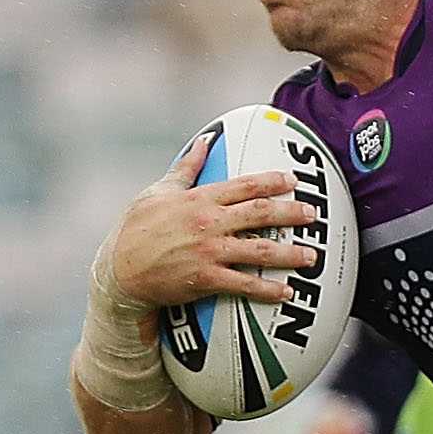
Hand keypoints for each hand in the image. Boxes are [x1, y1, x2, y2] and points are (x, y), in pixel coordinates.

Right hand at [101, 132, 319, 308]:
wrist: (119, 270)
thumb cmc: (136, 229)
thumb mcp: (158, 192)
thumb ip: (186, 168)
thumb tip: (204, 142)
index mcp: (198, 199)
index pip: (244, 186)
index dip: (272, 182)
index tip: (292, 180)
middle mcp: (208, 223)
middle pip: (261, 214)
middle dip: (292, 213)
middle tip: (313, 215)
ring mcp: (209, 251)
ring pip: (260, 250)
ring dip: (290, 253)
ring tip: (312, 256)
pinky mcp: (206, 278)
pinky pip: (245, 284)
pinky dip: (268, 289)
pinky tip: (288, 291)